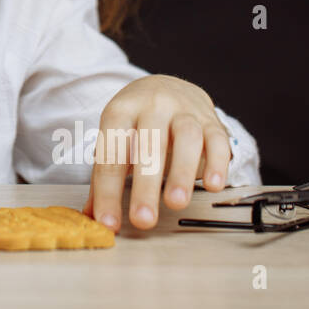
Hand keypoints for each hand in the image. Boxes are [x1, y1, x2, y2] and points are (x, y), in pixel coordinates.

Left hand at [82, 74, 232, 231]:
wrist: (168, 86)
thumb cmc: (137, 122)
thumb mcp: (115, 138)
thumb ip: (104, 177)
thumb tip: (90, 217)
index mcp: (121, 110)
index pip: (111, 152)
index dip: (107, 190)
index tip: (108, 223)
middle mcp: (153, 106)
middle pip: (148, 145)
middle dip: (144, 185)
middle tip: (143, 220)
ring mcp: (185, 110)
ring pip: (186, 137)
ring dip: (181, 172)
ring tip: (175, 202)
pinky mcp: (211, 120)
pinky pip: (218, 139)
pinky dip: (217, 163)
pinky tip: (212, 186)